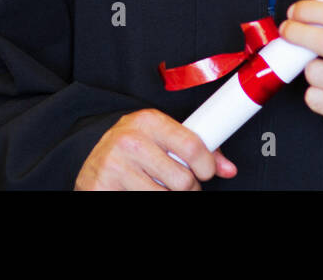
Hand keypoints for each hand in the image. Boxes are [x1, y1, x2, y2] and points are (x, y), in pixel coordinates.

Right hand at [75, 109, 237, 189]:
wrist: (93, 164)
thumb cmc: (133, 151)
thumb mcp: (161, 140)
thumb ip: (195, 150)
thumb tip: (229, 169)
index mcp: (148, 120)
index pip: (192, 146)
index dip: (207, 166)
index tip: (206, 172)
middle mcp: (131, 139)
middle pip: (183, 180)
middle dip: (188, 188)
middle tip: (178, 185)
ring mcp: (116, 165)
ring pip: (166, 197)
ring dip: (169, 198)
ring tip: (158, 188)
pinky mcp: (104, 187)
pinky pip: (147, 202)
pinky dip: (149, 201)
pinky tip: (139, 192)